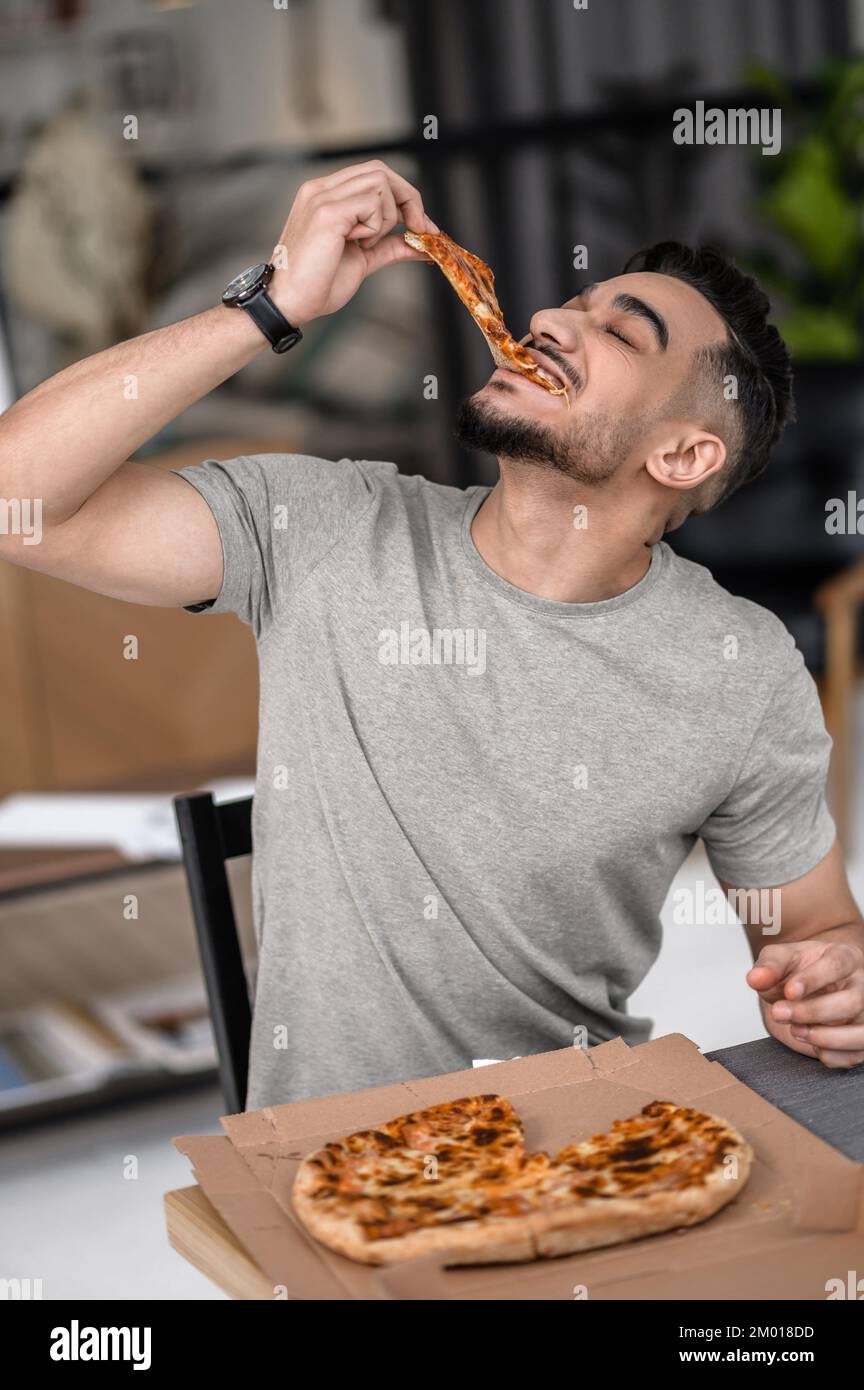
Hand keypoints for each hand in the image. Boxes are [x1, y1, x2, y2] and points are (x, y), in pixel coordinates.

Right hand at [267, 159, 437, 324]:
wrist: (289, 303)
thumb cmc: (317, 285)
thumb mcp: (363, 260)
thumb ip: (389, 246)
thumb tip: (421, 244)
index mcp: (326, 195)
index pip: (374, 174)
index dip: (404, 196)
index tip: (421, 225)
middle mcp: (322, 188)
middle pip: (381, 170)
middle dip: (409, 199)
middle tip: (419, 229)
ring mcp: (322, 197)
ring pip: (380, 184)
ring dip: (386, 218)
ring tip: (365, 244)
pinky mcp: (328, 212)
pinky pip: (372, 204)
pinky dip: (375, 228)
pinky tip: (356, 245)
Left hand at [747, 940, 863, 1067]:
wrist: (807, 988)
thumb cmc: (799, 970)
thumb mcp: (780, 959)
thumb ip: (769, 966)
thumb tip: (756, 978)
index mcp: (845, 957)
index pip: (836, 965)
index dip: (812, 980)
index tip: (789, 992)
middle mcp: (862, 985)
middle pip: (852, 1001)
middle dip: (813, 1012)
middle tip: (780, 1013)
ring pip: (861, 1033)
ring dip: (826, 1038)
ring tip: (796, 1030)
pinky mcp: (862, 1039)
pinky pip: (855, 1055)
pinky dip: (831, 1056)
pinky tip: (812, 1045)